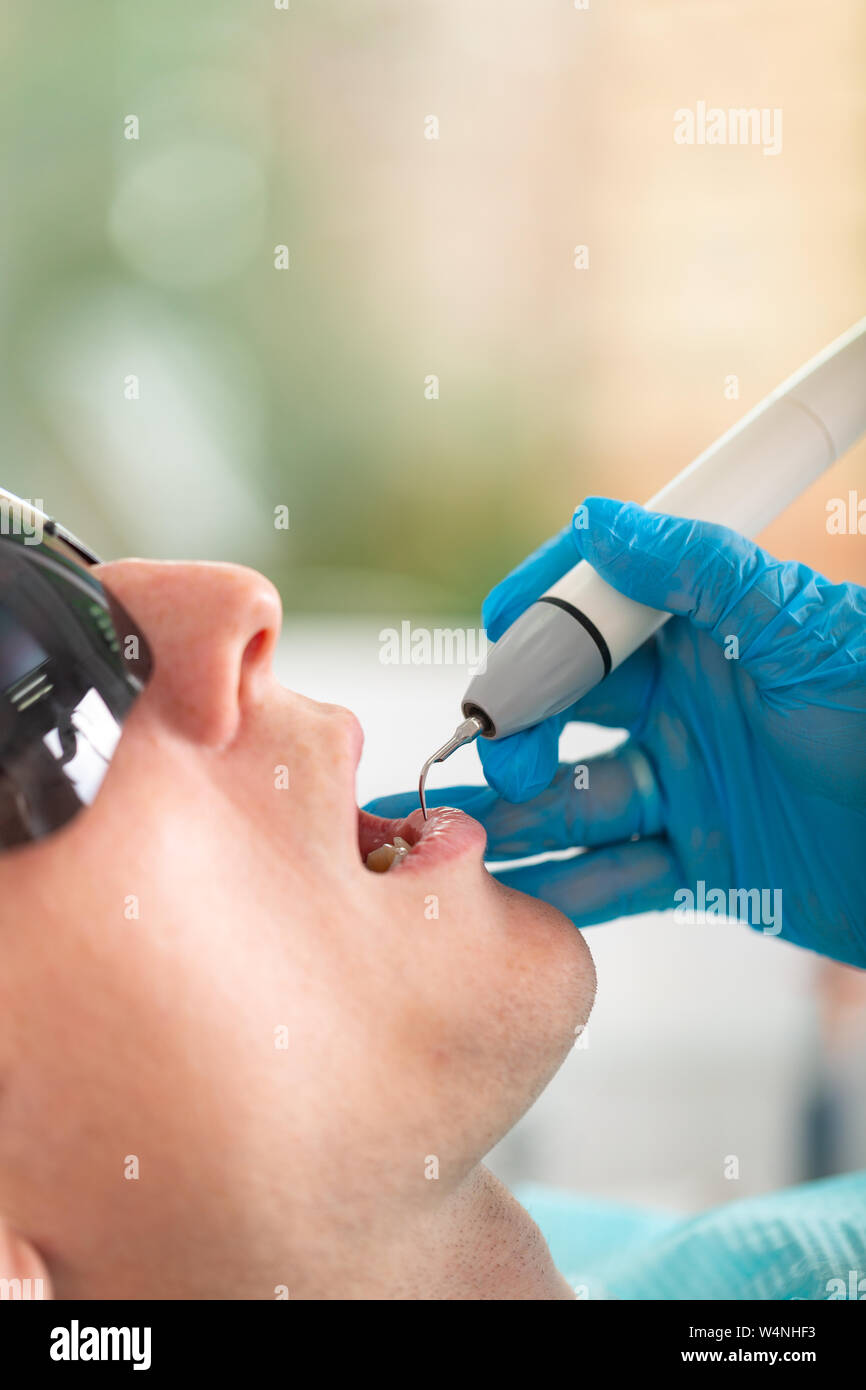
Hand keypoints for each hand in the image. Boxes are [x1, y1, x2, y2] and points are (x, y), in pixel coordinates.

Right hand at [367, 497, 865, 966]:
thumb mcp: (806, 630)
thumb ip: (703, 572)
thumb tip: (597, 520)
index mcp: (697, 638)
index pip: (586, 620)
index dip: (535, 632)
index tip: (497, 658)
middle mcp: (679, 709)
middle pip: (561, 715)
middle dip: (512, 735)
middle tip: (497, 766)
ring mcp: (686, 789)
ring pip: (573, 805)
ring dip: (510, 823)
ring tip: (442, 843)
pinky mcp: (703, 865)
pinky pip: (614, 881)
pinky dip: (561, 895)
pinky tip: (507, 907)